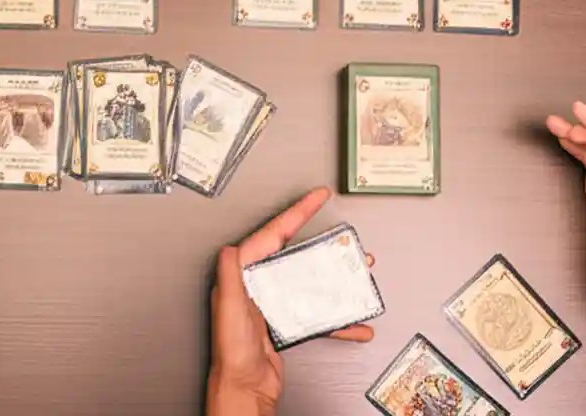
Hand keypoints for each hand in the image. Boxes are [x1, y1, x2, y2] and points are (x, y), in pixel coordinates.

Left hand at [208, 187, 374, 414]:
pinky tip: (354, 321)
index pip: (272, 234)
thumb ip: (229, 275)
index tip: (315, 198)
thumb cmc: (232, 353)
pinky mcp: (286, 323)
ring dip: (336, 279)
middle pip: (297, 254)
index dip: (295, 213)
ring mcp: (274, 303)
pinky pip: (316, 313)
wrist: (243, 387)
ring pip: (311, 281)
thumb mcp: (228, 308)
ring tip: (357, 274)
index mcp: (243, 275)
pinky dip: (337, 318)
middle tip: (345, 238)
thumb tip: (230, 246)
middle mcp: (257, 285)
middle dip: (323, 245)